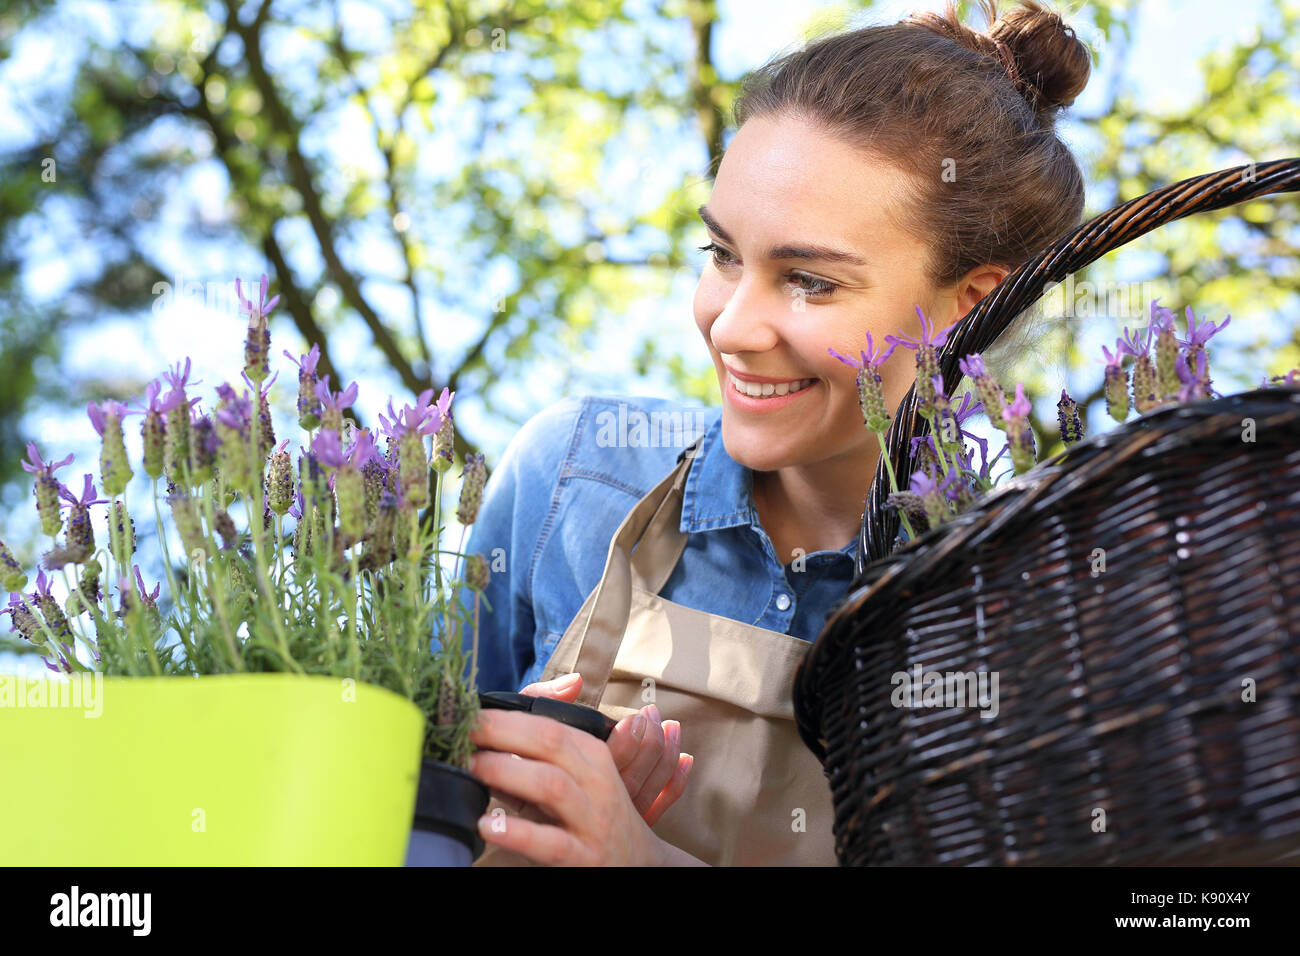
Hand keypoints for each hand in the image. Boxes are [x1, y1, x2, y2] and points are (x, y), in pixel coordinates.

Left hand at [469, 707, 682, 864]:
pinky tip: (487, 824)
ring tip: (471, 768)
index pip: (550, 724)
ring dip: (506, 772)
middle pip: (551, 743)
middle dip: (502, 732)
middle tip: (462, 732)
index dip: (507, 716)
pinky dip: (516, 832)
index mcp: (594, 755)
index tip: (469, 714)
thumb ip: (555, 735)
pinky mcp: (583, 857)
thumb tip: (569, 682)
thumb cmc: (597, 812)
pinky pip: (550, 843)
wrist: (639, 865)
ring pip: (551, 786)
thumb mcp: (581, 773)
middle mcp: (597, 782)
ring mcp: (591, 821)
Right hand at [518, 672, 692, 824]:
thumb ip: (540, 699)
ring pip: (648, 789)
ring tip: (671, 727)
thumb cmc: (506, 763)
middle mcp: (590, 804)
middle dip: (652, 742)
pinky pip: (658, 807)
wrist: (497, 808)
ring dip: (666, 756)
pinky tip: (685, 760)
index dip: (631, 739)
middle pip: (634, 776)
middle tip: (653, 715)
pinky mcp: (619, 824)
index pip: (608, 760)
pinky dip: (675, 782)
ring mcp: (607, 819)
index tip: (640, 717)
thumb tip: (575, 682)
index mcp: (567, 778)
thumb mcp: (515, 726)